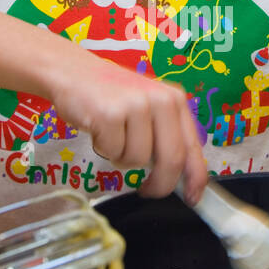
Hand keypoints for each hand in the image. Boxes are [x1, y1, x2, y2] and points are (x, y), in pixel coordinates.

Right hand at [49, 51, 207, 203]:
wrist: (73, 71)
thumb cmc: (111, 94)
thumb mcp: (148, 107)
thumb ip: (166, 136)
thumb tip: (180, 178)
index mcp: (174, 100)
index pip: (192, 147)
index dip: (195, 177)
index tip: (193, 197)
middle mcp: (160, 100)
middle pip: (170, 159)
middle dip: (159, 183)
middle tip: (147, 189)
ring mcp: (135, 105)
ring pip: (137, 159)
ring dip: (122, 158)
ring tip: (113, 135)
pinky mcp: (110, 114)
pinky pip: (113, 152)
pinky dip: (104, 149)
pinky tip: (99, 129)